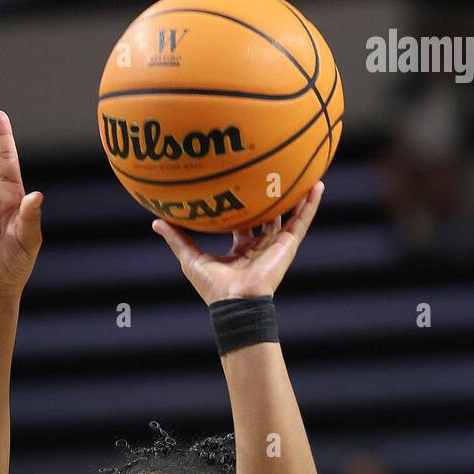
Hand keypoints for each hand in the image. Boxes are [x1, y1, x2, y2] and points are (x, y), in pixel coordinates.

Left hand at [151, 182, 323, 304]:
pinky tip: (317, 184)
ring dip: (296, 195)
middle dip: (271, 197)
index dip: (243, 206)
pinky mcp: (288, 246)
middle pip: (268, 216)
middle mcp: (260, 246)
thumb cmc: (213, 287)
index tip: (241, 186)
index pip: (244, 224)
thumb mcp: (191, 257)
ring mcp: (275, 245)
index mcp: (241, 250)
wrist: (236, 303)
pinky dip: (311, 204)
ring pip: (289, 215)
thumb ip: (177, 238)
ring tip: (303, 171)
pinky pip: (302, 221)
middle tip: (272, 172)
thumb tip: (156, 220)